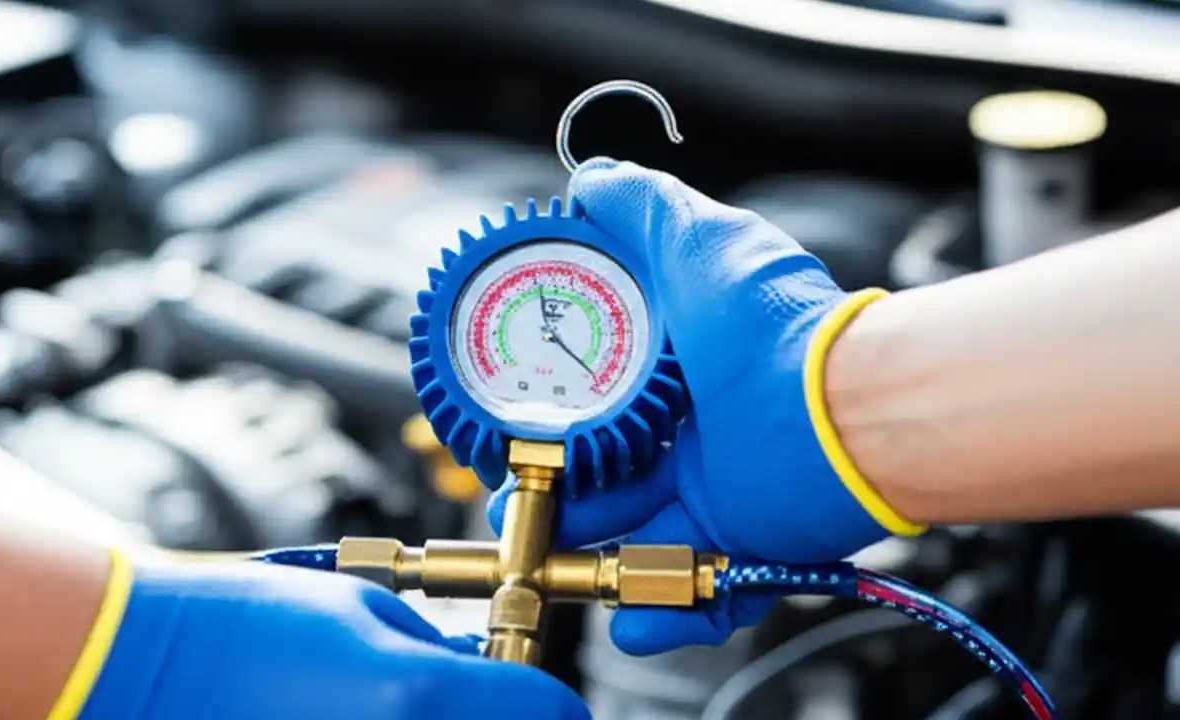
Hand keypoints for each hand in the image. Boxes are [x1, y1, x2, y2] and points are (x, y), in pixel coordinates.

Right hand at [76, 557, 587, 719]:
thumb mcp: (357, 607)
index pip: (554, 711)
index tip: (535, 689)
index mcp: (418, 699)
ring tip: (399, 709)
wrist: (132, 674)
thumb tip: (486, 672)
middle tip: (477, 697)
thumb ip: (438, 644)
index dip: (549, 695)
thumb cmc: (230, 628)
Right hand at [487, 158, 922, 654]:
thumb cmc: (775, 328)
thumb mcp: (698, 243)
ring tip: (532, 551)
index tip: (503, 418)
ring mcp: (716, 489)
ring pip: (630, 530)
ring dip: (579, 548)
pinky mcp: (741, 543)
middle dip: (547, 489)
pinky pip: (695, 590)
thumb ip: (642, 207)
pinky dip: (661, 616)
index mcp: (676, 365)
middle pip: (601, 470)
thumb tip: (591, 179)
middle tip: (507, 493)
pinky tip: (628, 620)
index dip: (544, 409)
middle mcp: (694, 428)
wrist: (850, 412)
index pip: (594, 392)